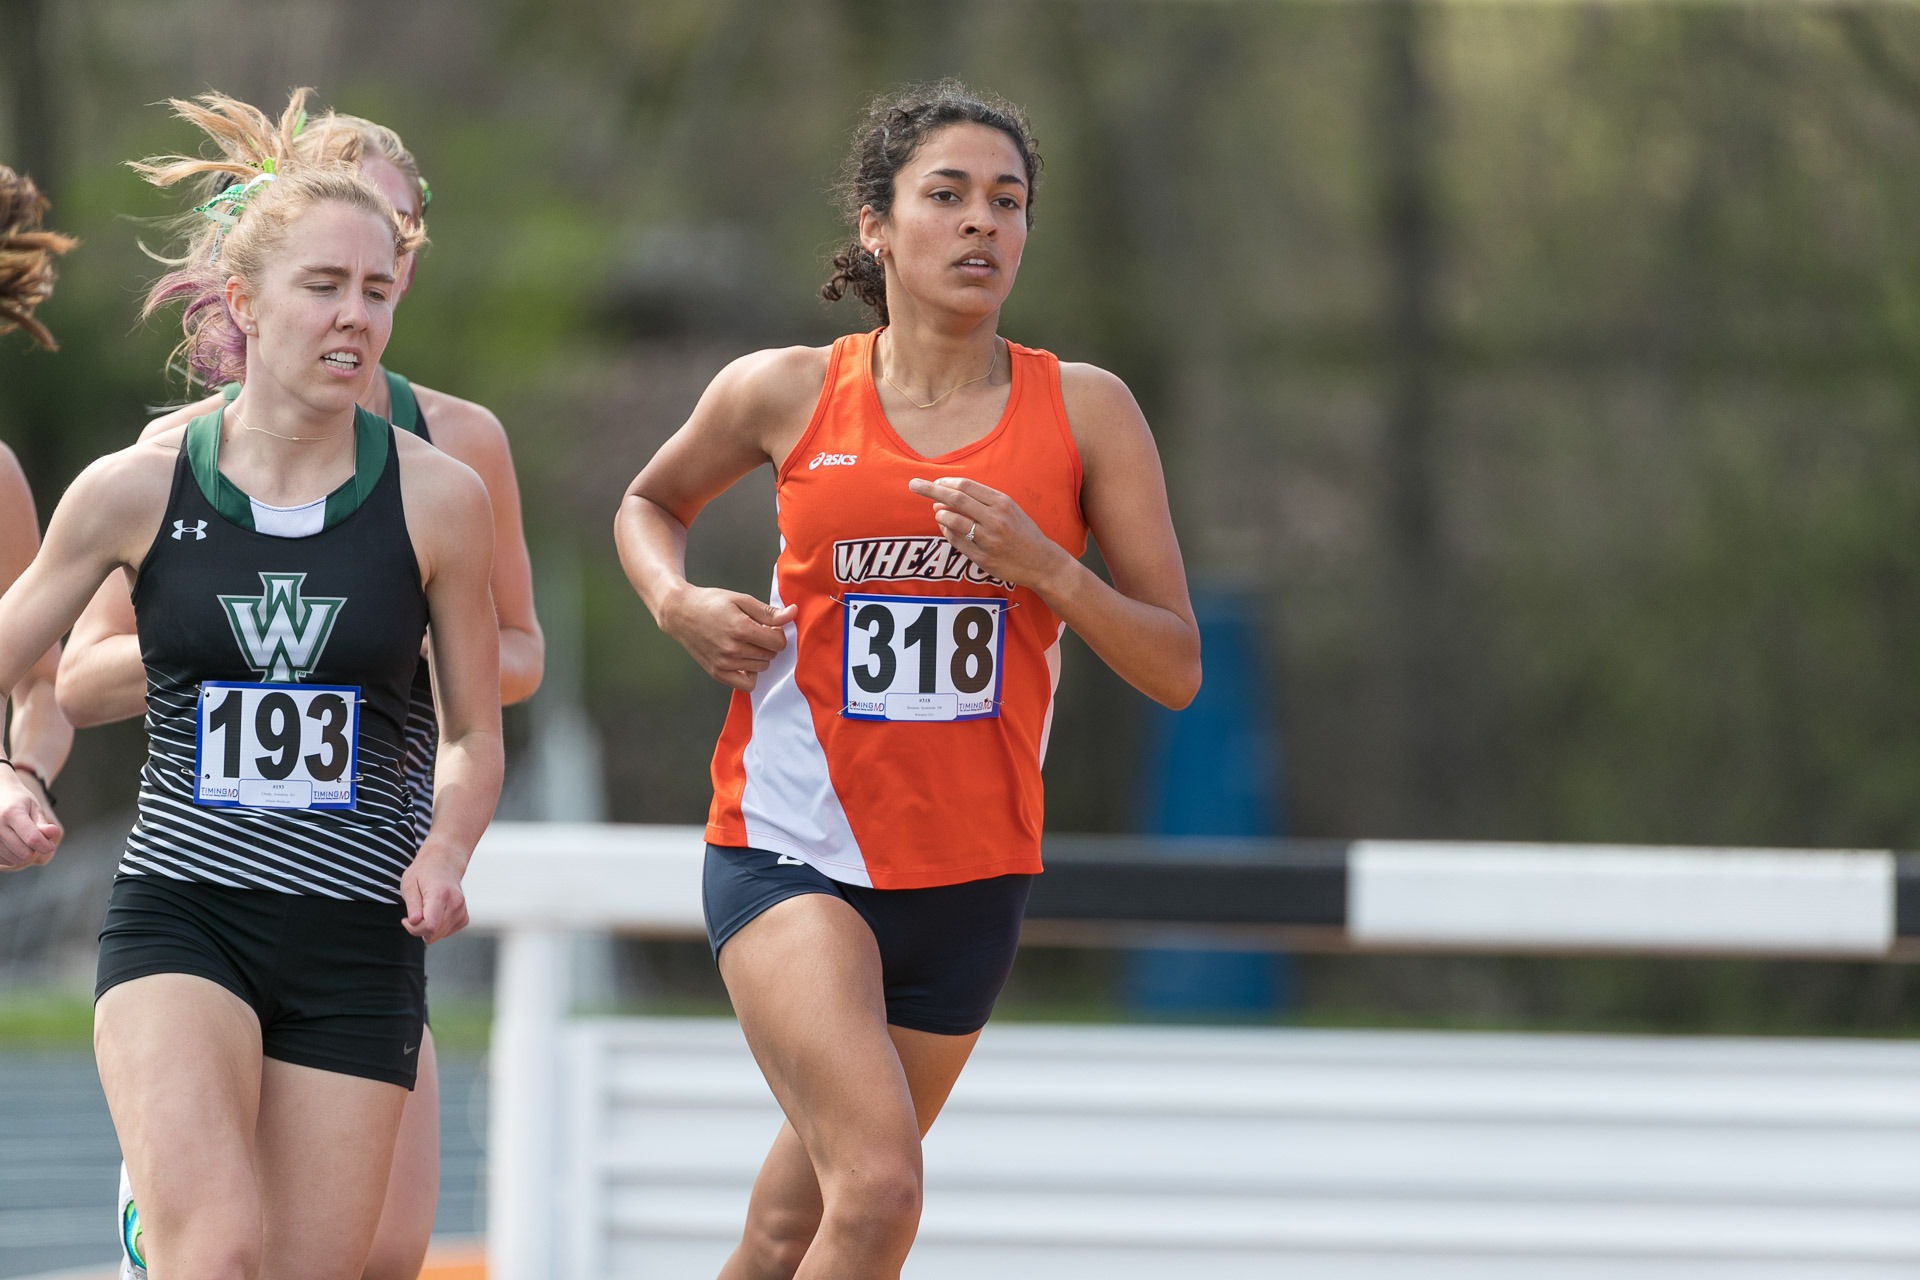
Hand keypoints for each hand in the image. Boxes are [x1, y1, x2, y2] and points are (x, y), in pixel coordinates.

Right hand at [0, 771, 60, 871]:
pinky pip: (5, 861)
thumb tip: (53, 832)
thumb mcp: (34, 808)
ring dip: (24, 854)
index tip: (50, 846)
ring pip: (15, 859)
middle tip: (34, 838)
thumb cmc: (19, 802)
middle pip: (24, 853)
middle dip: (34, 849)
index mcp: (11, 813)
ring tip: (22, 839)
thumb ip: (42, 823)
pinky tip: (13, 844)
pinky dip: (13, 856)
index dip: (45, 845)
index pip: (32, 838)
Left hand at [400, 845, 468, 942]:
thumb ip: (412, 904)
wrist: (444, 864)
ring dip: (428, 928)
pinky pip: (446, 933)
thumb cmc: (425, 872)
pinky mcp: (464, 917)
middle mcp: (456, 903)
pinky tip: (434, 914)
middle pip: (434, 933)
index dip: (414, 928)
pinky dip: (437, 928)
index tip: (406, 919)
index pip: (430, 926)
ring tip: (425, 910)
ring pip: (439, 935)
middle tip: (414, 913)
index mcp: (441, 894)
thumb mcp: (409, 883)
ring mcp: (462, 911)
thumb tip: (414, 921)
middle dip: (419, 929)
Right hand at [661, 585, 797, 690]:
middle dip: (768, 643)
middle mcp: (732, 649)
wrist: (680, 613)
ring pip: (761, 668)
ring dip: (759, 657)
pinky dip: (750, 673)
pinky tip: (744, 660)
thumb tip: (793, 613)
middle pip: (770, 655)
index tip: (768, 626)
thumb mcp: (741, 600)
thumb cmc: (711, 603)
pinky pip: (746, 685)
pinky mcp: (717, 673)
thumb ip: (768, 612)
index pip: (778, 642)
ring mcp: (724, 663)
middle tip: (754, 632)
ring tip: (745, 643)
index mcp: (741, 629)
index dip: (777, 633)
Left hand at [907, 476, 1068, 592]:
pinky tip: (947, 528)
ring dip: (939, 514)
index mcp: (1002, 502)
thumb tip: (944, 497)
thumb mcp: (1009, 509)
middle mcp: (995, 519)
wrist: (1041, 562)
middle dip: (930, 490)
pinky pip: (956, 541)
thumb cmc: (1023, 532)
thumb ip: (980, 501)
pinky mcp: (983, 557)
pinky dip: (946, 531)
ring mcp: (988, 539)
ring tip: (938, 512)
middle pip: (955, 499)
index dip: (945, 482)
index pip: (965, 486)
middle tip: (913, 484)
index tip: (932, 481)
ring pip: (952, 520)